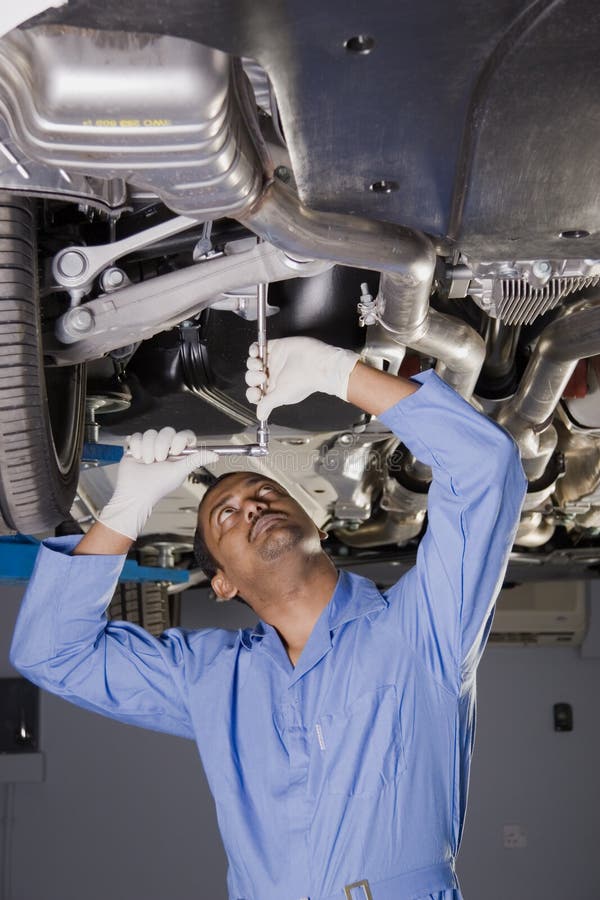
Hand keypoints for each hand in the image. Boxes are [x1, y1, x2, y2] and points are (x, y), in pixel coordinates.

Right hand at [98, 428, 218, 539]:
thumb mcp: (180, 471)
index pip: (185, 435)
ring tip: (148, 463)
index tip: (176, 450)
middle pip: (167, 431)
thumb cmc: (158, 485)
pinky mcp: (137, 445)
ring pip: (151, 433)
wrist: (135, 493)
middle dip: (161, 445)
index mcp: (179, 452)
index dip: (180, 439)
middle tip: (159, 460)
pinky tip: (138, 458)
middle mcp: (166, 447)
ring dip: (148, 449)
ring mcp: (151, 445)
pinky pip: (137, 436)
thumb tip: (216, 456)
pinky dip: (136, 447)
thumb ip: (197, 460)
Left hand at [245, 337, 358, 418]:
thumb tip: (260, 416)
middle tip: (263, 376)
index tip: (256, 391)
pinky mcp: (276, 348)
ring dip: (252, 364)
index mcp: (275, 389)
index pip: (257, 393)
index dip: (252, 393)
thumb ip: (267, 404)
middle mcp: (274, 376)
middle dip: (253, 377)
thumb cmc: (303, 382)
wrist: (315, 364)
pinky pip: (258, 347)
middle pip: (252, 378)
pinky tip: (256, 352)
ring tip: (260, 364)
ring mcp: (274, 362)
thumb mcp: (281, 397)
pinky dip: (253, 349)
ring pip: (253, 363)